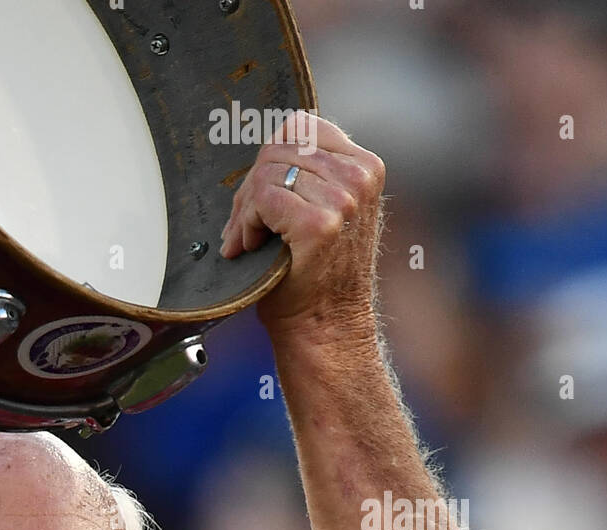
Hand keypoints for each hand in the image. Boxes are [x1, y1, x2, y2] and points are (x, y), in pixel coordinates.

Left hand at [219, 115, 385, 340]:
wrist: (324, 325)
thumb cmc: (314, 274)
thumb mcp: (324, 210)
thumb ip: (308, 174)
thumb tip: (263, 149)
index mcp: (365, 165)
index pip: (300, 126)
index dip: (269, 158)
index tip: (259, 197)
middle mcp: (360, 176)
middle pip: (278, 147)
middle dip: (249, 188)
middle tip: (241, 226)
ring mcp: (344, 198)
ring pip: (268, 172)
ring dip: (244, 211)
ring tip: (245, 240)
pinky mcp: (320, 223)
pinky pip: (263, 199)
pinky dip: (245, 224)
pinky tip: (248, 247)